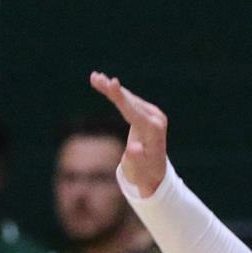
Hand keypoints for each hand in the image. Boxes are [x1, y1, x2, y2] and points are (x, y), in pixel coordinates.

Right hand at [88, 72, 168, 196]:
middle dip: (111, 89)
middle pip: (129, 101)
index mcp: (153, 130)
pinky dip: (117, 93)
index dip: (119, 96)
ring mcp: (154, 114)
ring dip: (111, 88)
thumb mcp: (138, 170)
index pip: (132, 110)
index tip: (111, 82)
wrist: (156, 174)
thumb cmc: (144, 174)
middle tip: (95, 77)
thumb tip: (133, 149)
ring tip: (95, 77)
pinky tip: (105, 84)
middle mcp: (156, 118)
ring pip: (129, 98)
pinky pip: (130, 101)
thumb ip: (135, 158)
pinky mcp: (149, 113)